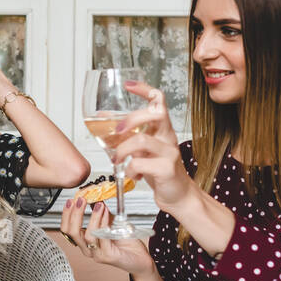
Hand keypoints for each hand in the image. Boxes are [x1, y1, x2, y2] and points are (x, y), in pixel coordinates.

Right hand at [60, 195, 155, 274]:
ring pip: (87, 235)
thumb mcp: (110, 223)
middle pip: (71, 233)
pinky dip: (104, 223)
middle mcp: (88, 250)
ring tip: (100, 205)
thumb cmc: (126, 243)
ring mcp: (97, 254)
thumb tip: (94, 197)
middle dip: (74, 214)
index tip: (71, 201)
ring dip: (93, 217)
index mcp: (85, 242)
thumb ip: (101, 212)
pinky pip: (103, 238)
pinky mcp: (108, 256)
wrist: (140, 258)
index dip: (66, 214)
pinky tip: (106, 214)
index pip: (67, 229)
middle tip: (81, 200)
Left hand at [108, 81, 195, 213]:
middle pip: (155, 114)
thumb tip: (102, 117)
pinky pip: (140, 163)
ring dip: (122, 150)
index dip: (145, 89)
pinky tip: (132, 174)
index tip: (129, 85)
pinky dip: (129, 170)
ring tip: (118, 160)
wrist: (178, 196)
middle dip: (131, 119)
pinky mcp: (166, 169)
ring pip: (142, 140)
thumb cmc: (159, 171)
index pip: (158, 101)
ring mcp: (169, 153)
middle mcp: (168, 137)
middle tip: (117, 131)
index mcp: (162, 129)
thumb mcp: (141, 149)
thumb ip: (126, 135)